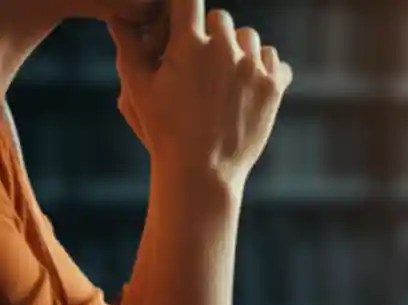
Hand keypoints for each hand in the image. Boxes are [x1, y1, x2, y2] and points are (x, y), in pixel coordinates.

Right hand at [109, 0, 292, 189]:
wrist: (203, 171)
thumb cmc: (163, 130)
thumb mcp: (138, 88)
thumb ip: (129, 46)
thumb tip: (117, 18)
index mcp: (188, 43)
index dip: (183, 8)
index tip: (181, 23)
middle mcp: (225, 49)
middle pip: (220, 18)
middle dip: (209, 32)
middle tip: (199, 58)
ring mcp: (252, 68)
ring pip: (250, 37)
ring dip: (238, 48)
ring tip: (224, 73)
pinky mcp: (274, 88)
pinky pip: (275, 60)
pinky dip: (264, 68)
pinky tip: (248, 84)